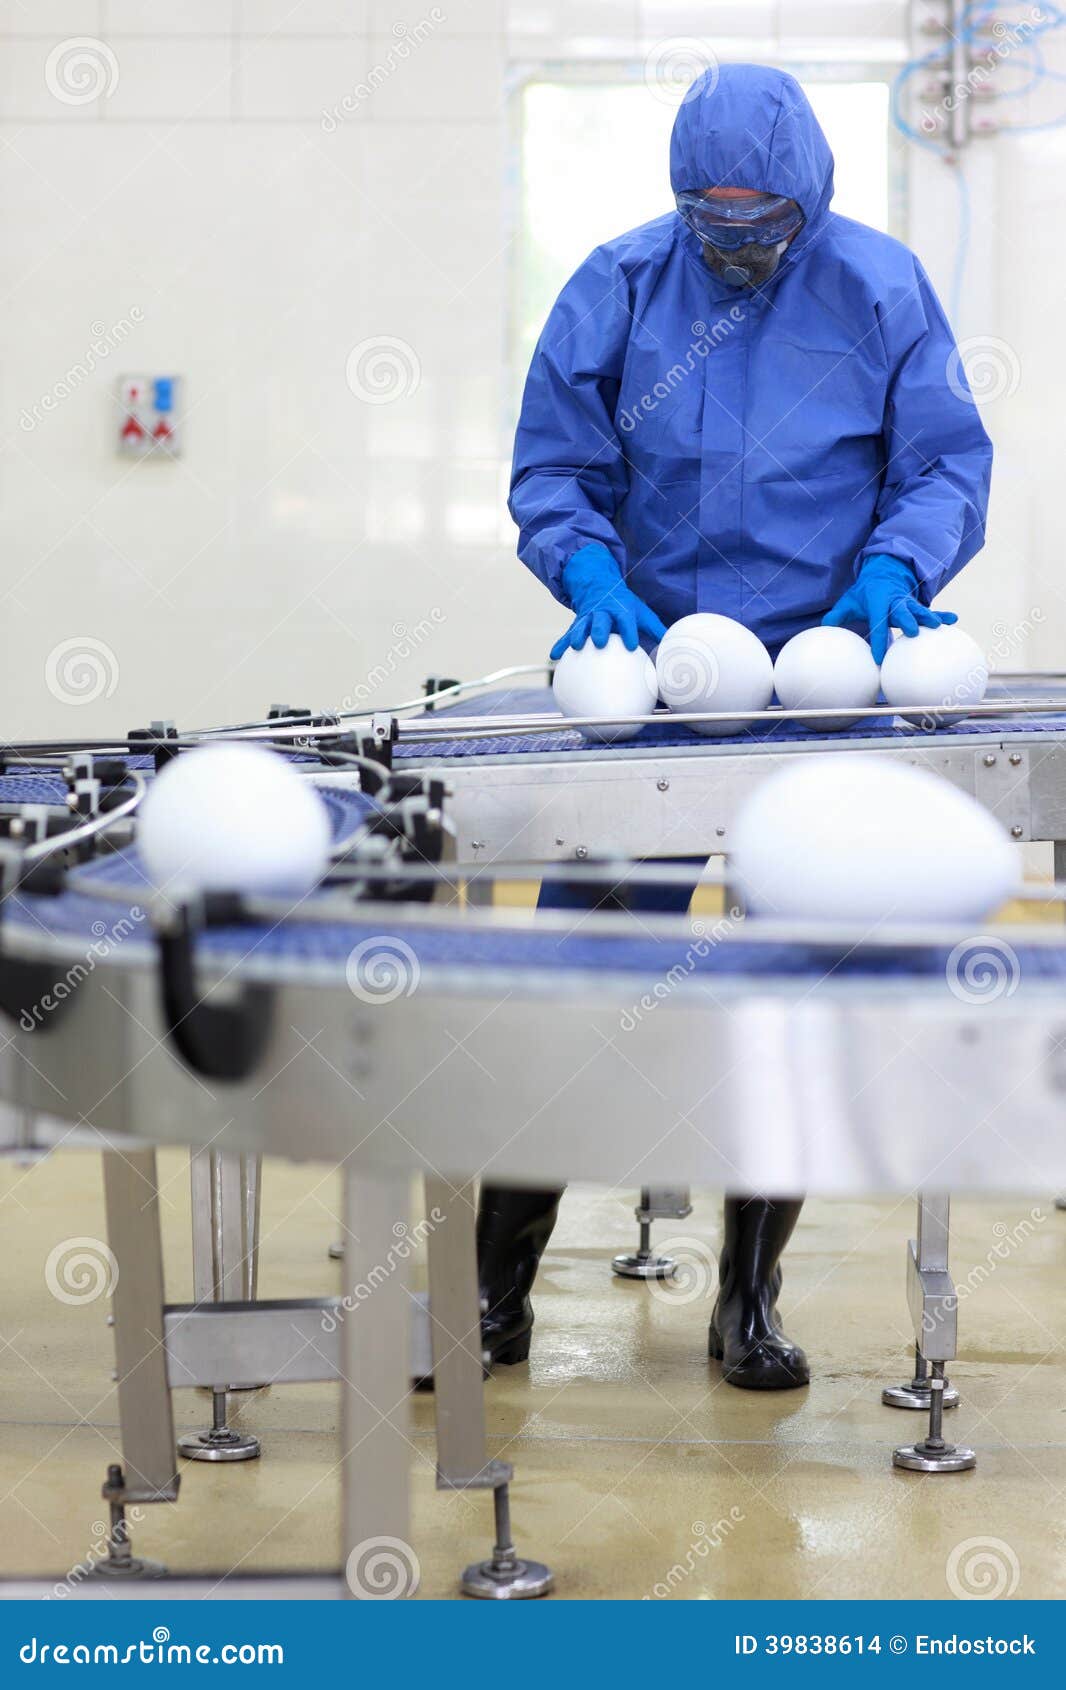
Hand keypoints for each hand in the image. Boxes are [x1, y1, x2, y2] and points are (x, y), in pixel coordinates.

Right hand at [550, 543, 666, 659]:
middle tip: (598, 642)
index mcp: (621, 610)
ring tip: (574, 647)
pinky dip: (560, 644)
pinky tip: (554, 656)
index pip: (626, 620)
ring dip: (577, 635)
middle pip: (600, 621)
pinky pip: (566, 634)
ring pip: (581, 626)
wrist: (599, 586)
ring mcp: (587, 617)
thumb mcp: (641, 612)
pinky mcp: (577, 623)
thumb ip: (656, 629)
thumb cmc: (624, 605)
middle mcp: (603, 612)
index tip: (631, 645)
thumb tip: (673, 646)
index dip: (628, 631)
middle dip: (599, 630)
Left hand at [822, 553, 956, 663]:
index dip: (878, 639)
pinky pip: (931, 609)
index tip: (879, 657)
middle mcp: (895, 601)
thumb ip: (837, 614)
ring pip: (919, 610)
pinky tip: (953, 619)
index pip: (877, 621)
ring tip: (938, 624)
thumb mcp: (849, 600)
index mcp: (877, 601)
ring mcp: (908, 603)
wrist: (884, 574)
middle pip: (902, 612)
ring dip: (928, 617)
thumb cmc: (864, 593)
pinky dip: (942, 614)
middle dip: (907, 621)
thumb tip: (824, 626)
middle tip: (913, 632)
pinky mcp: (917, 605)